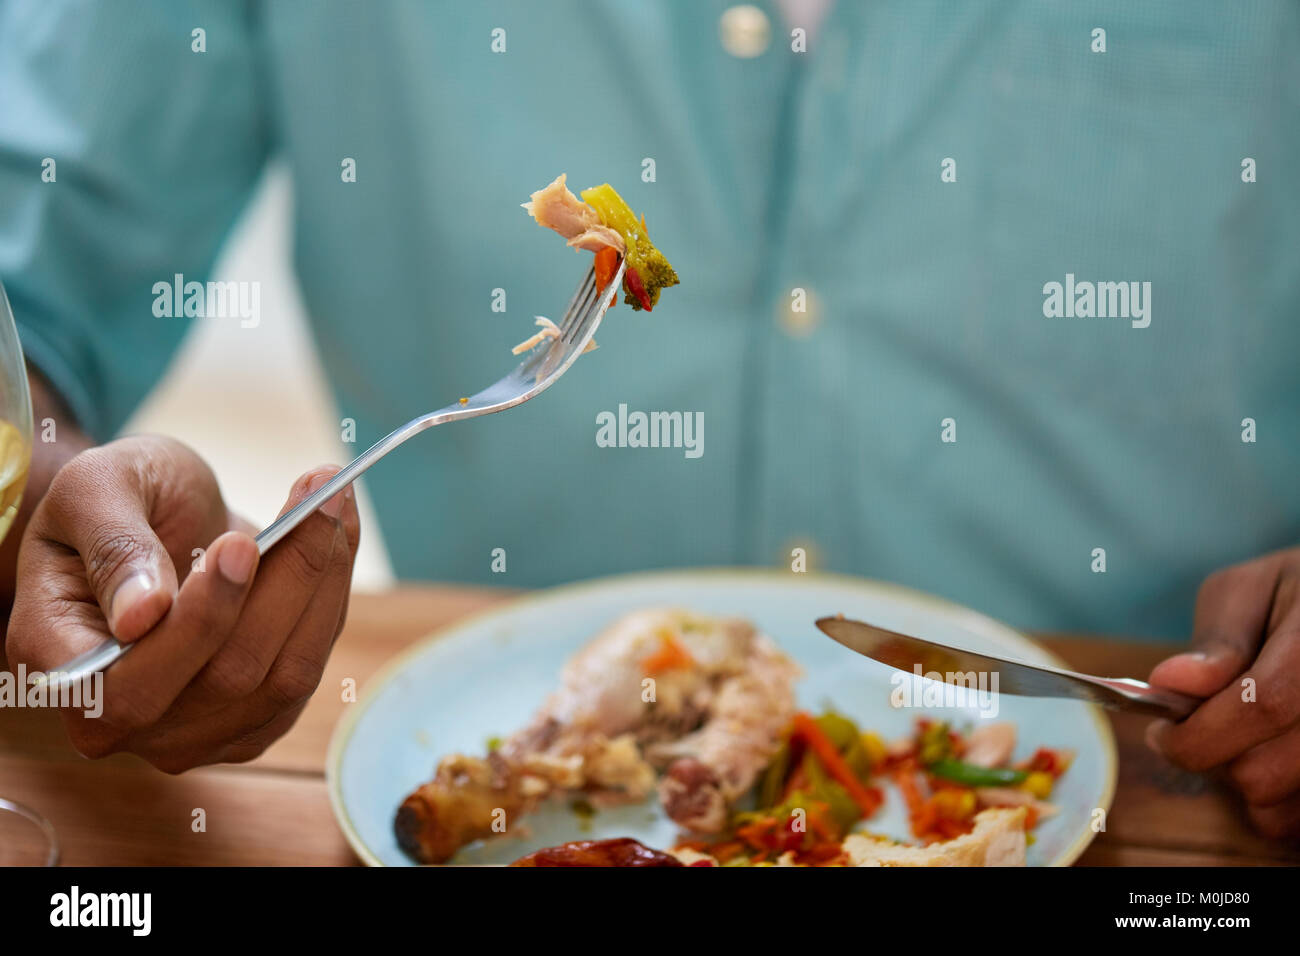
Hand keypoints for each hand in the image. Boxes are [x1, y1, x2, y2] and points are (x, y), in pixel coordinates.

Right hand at [5, 434, 359, 772]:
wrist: (151, 517)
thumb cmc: (113, 501)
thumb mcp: (94, 493)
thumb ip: (113, 549)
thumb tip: (141, 616)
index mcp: (65, 671)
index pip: (133, 686)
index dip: (198, 622)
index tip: (240, 544)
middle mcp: (126, 721)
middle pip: (229, 676)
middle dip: (286, 580)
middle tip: (318, 495)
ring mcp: (197, 730)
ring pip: (285, 676)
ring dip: (322, 581)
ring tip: (332, 498)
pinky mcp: (257, 716)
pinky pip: (311, 665)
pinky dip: (332, 595)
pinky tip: (337, 532)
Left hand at [1145, 548, 1299, 837]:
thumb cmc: (1290, 597)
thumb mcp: (1249, 592)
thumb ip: (1218, 641)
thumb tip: (1170, 682)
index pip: (1262, 705)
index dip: (1199, 730)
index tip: (1160, 734)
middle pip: (1268, 770)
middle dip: (1215, 757)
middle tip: (1198, 732)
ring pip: (1283, 805)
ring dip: (1247, 783)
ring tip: (1242, 739)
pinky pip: (1298, 821)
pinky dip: (1276, 802)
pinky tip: (1268, 757)